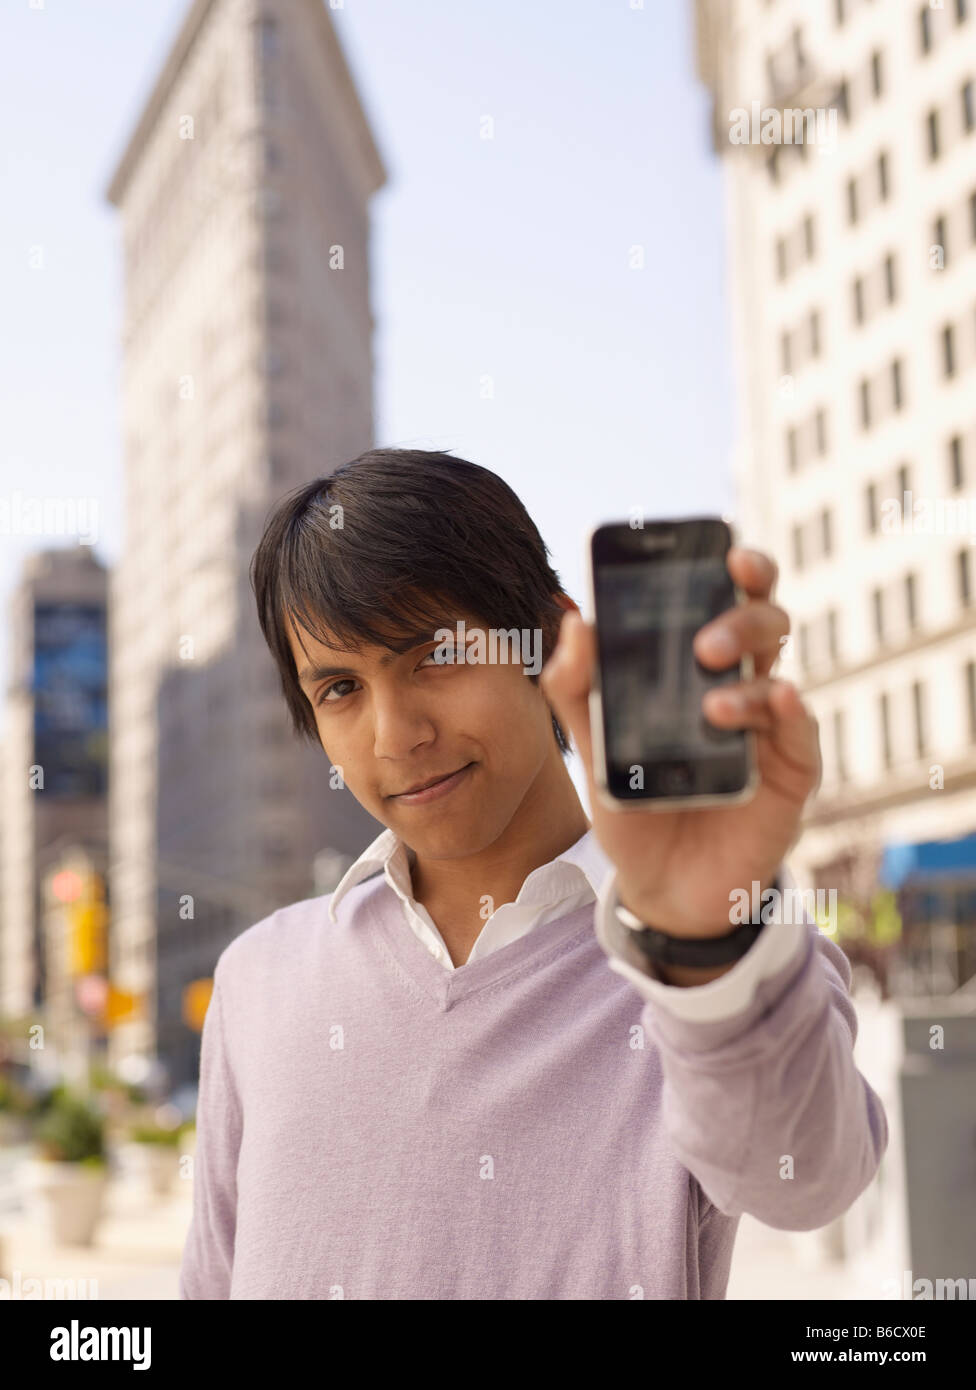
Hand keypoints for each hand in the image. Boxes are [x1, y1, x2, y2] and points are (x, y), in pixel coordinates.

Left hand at [539, 547, 820, 936]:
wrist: (662, 887)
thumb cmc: (636, 806)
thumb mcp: (594, 748)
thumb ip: (577, 690)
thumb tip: (575, 621)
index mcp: (699, 669)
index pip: (725, 599)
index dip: (734, 567)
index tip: (722, 548)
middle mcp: (742, 686)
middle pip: (764, 620)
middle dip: (742, 611)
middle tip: (704, 640)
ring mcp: (770, 727)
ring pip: (780, 668)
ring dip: (749, 670)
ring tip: (711, 696)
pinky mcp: (791, 772)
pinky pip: (800, 729)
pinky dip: (788, 710)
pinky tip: (772, 703)